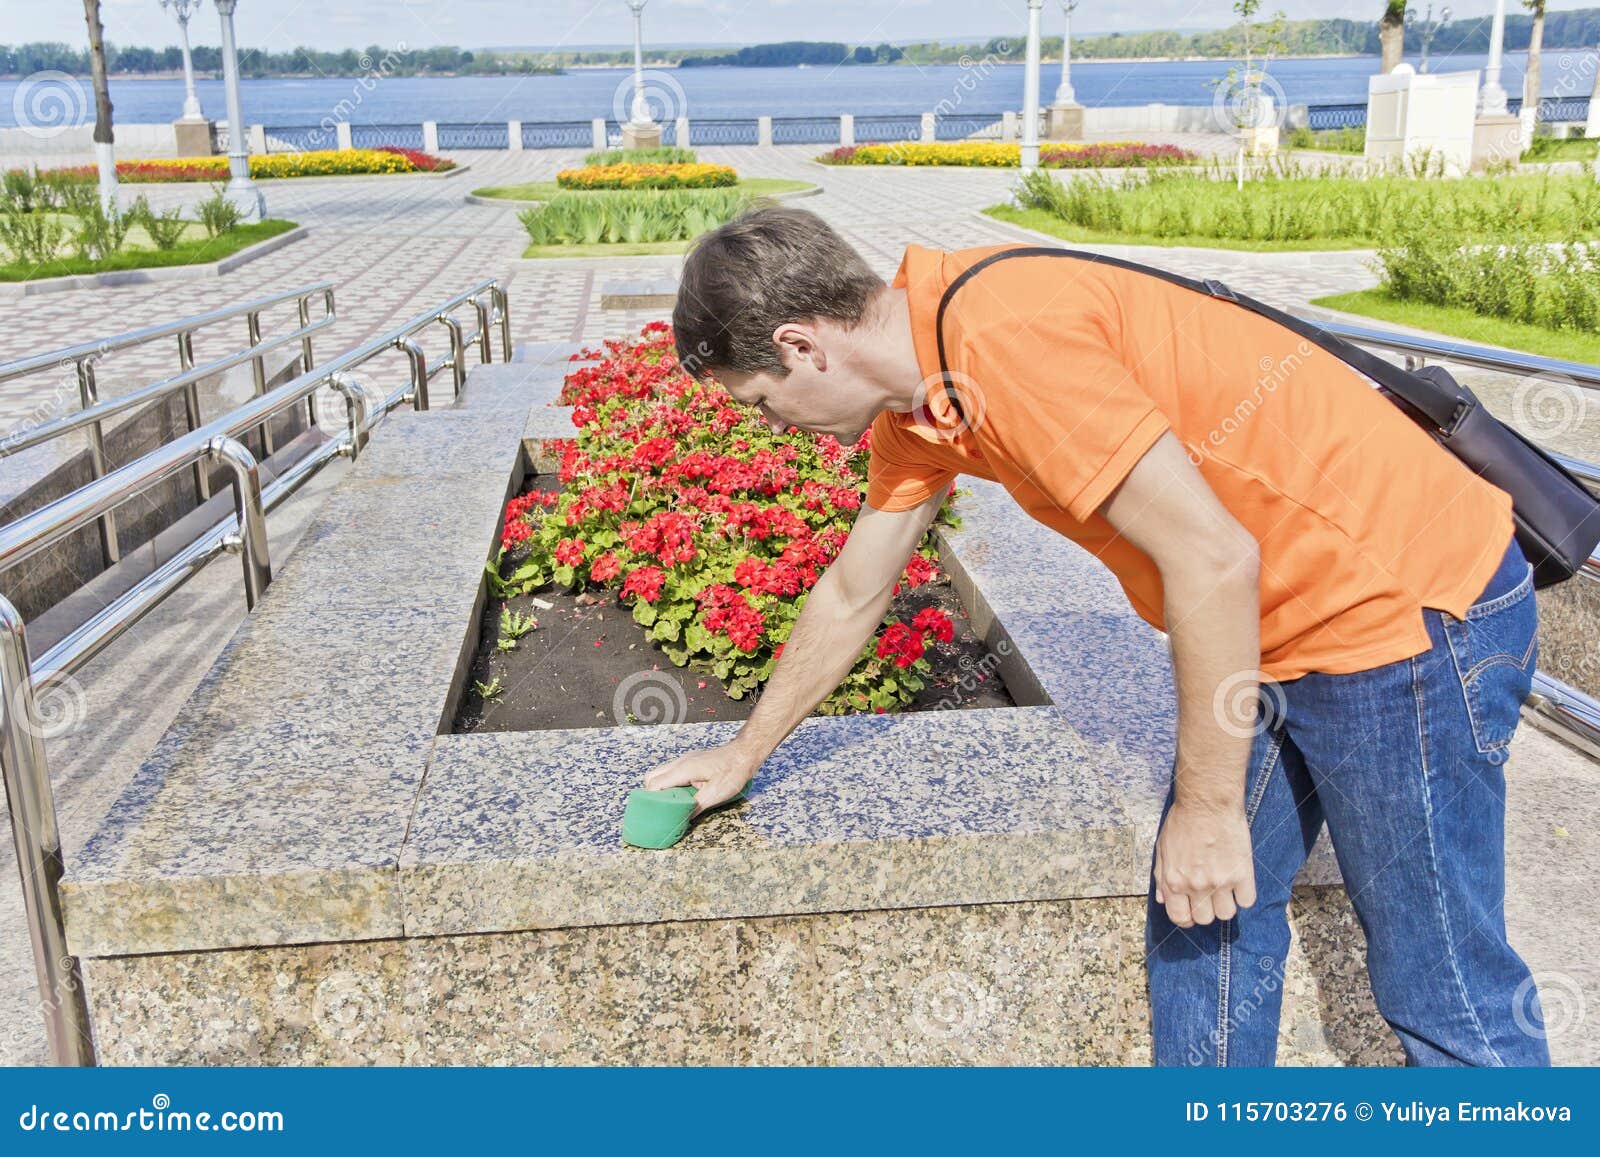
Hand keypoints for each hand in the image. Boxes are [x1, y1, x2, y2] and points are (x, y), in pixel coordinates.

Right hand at [643, 743, 758, 817]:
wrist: (744, 753)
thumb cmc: (733, 772)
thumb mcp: (716, 794)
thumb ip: (696, 806)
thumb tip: (681, 819)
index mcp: (683, 770)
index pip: (654, 784)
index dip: (650, 799)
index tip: (653, 813)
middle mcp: (680, 763)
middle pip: (652, 777)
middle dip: (652, 794)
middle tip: (660, 809)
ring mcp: (684, 760)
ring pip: (661, 773)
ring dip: (661, 789)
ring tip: (670, 804)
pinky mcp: (690, 762)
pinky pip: (671, 772)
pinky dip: (669, 783)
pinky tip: (680, 795)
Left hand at [1153, 799, 1256, 927]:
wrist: (1208, 802)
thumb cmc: (1183, 821)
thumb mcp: (1162, 848)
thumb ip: (1161, 876)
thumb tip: (1162, 899)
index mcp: (1174, 881)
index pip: (1180, 918)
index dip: (1186, 918)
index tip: (1192, 912)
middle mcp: (1196, 886)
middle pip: (1205, 919)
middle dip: (1206, 909)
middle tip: (1209, 895)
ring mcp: (1220, 882)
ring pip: (1226, 914)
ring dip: (1226, 903)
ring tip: (1224, 886)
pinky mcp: (1242, 874)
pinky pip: (1247, 901)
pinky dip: (1244, 895)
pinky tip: (1239, 881)